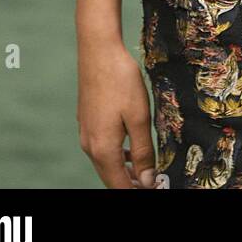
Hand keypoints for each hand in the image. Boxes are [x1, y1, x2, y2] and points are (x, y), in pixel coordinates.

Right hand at [77, 37, 155, 188]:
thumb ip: (143, 151)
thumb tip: (147, 180)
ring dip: (123, 172)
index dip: (138, 190)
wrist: (98, 51)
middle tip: (152, 183)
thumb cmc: (120, 81)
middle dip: (130, 184)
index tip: (155, 188)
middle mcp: (90, 146)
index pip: (120, 185)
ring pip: (105, 164)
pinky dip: (116, 157)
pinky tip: (129, 150)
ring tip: (144, 173)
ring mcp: (86, 133)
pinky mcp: (86, 122)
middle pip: (110, 178)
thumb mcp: (139, 117)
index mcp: (103, 149)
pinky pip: (101, 149)